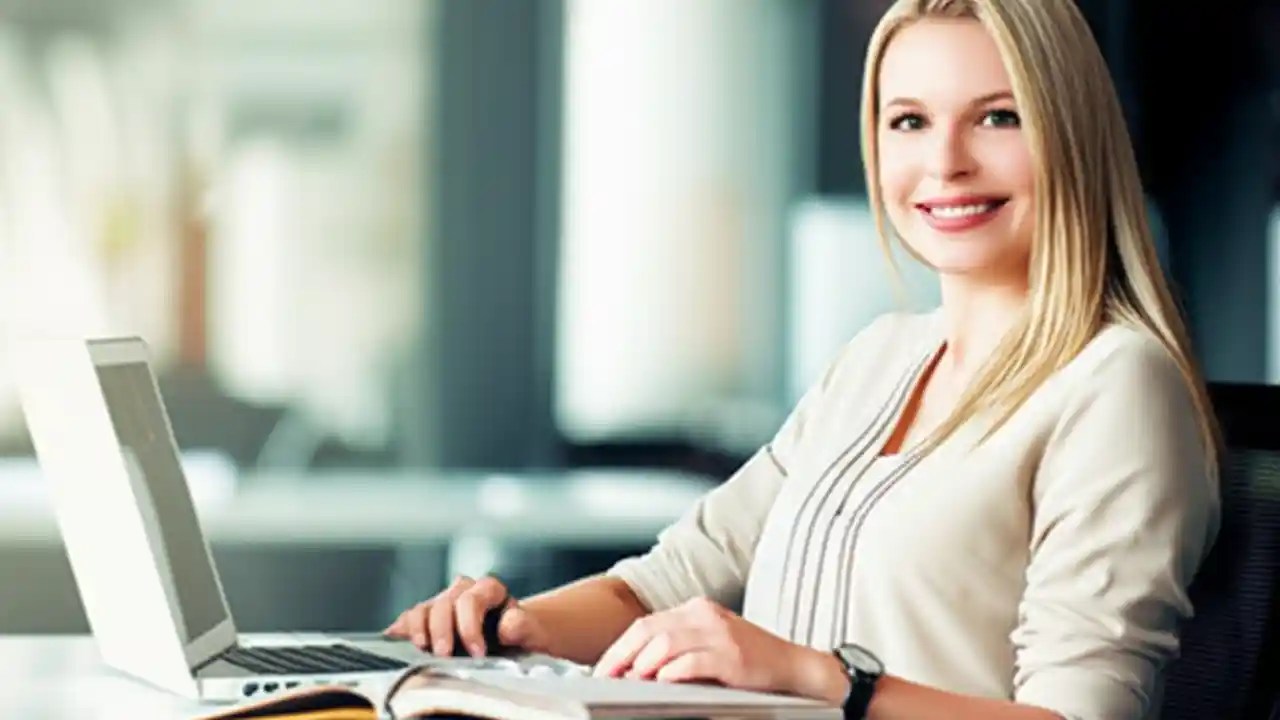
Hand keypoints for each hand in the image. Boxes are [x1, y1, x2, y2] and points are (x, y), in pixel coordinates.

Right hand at [382, 574, 548, 656]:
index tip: (476, 653)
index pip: (471, 600)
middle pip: (444, 604)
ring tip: (423, 648)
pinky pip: (411, 617)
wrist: (515, 637)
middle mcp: (464, 590)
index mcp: (490, 589)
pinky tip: (396, 636)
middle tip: (445, 656)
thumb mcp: (533, 631)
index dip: (470, 626)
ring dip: (420, 629)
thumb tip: (508, 625)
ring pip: (424, 608)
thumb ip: (524, 626)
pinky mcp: (429, 617)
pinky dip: (404, 627)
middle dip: (443, 631)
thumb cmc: (523, 634)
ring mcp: (444, 602)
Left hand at [591, 596, 806, 694]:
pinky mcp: (732, 655)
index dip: (619, 647)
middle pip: (649, 629)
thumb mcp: (709, 644)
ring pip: (665, 641)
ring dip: (643, 664)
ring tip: (631, 682)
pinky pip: (693, 660)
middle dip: (622, 655)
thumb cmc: (749, 662)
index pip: (646, 624)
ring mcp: (719, 633)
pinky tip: (662, 681)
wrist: (795, 668)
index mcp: (695, 610)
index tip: (603, 670)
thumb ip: (677, 648)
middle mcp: (704, 615)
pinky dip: (672, 671)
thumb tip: (635, 669)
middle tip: (607, 678)